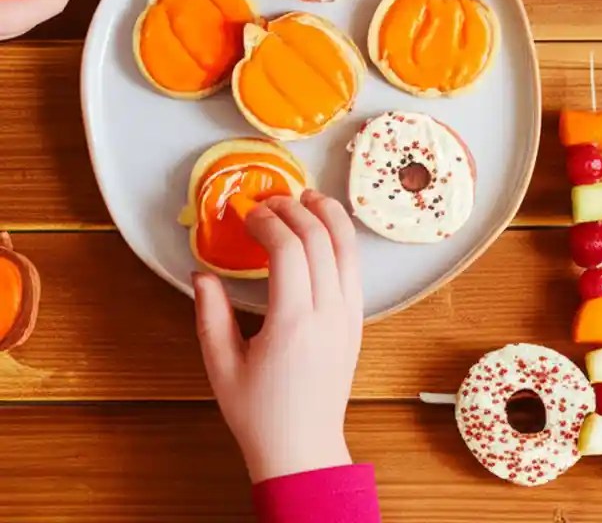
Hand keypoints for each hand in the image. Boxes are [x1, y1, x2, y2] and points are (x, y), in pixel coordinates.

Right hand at [194, 192, 364, 483]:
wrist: (302, 445)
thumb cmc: (258, 411)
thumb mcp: (220, 364)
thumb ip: (210, 315)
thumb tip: (201, 274)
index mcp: (293, 323)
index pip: (289, 250)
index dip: (268, 222)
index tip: (247, 213)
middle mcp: (329, 313)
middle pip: (321, 240)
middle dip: (296, 210)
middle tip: (271, 199)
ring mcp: (349, 317)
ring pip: (349, 249)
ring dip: (330, 216)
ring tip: (309, 197)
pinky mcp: (358, 322)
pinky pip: (355, 269)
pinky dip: (343, 240)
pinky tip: (326, 230)